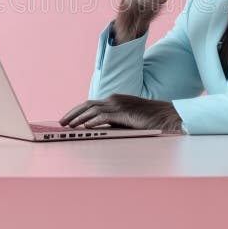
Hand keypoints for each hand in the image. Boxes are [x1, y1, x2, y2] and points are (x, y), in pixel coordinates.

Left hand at [59, 94, 183, 131]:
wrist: (166, 116)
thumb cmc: (147, 119)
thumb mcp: (125, 118)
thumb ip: (111, 121)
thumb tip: (94, 128)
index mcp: (114, 100)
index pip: (90, 104)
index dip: (76, 111)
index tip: (66, 119)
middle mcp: (114, 100)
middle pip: (87, 105)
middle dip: (73, 114)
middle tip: (61, 123)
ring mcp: (119, 105)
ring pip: (93, 110)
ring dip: (79, 118)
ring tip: (69, 126)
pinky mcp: (125, 113)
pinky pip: (105, 116)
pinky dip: (94, 120)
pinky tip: (86, 126)